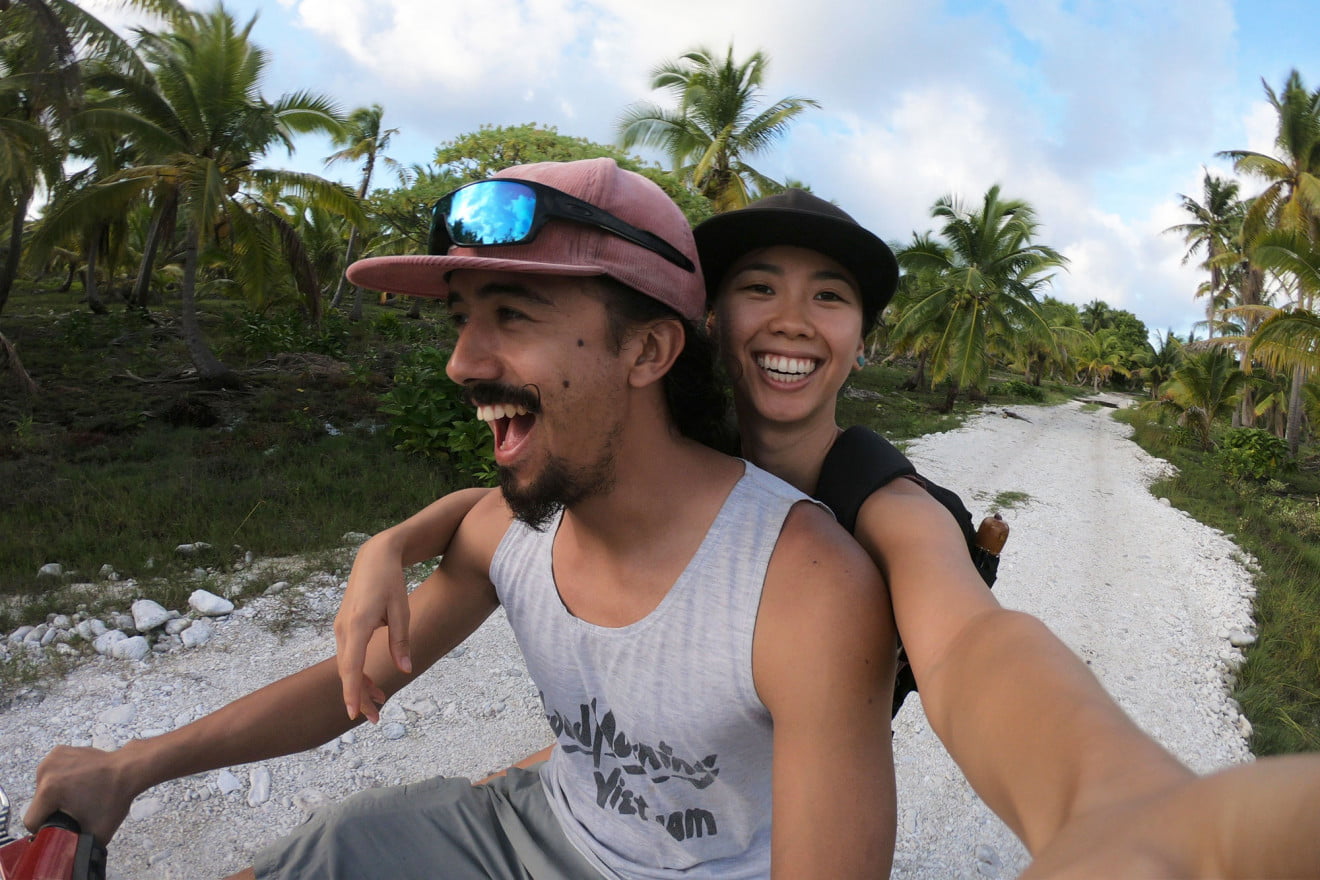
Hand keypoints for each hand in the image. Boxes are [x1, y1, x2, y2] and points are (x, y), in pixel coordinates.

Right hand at [25, 745, 137, 845]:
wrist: (128, 770)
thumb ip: (75, 846)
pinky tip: (76, 781)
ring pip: (42, 788)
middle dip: (53, 809)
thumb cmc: (115, 798)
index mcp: (50, 790)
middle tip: (74, 808)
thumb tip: (68, 852)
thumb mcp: (95, 832)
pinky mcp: (59, 751)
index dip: (46, 828)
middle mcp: (46, 771)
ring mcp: (52, 758)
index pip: (32, 821)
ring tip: (77, 794)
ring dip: (55, 794)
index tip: (62, 825)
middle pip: (38, 804)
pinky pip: (50, 774)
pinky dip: (60, 779)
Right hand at [334, 535, 412, 722]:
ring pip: (346, 666)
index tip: (353, 714)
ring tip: (379, 703)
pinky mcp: (344, 627)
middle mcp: (343, 629)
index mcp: (358, 625)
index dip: (352, 691)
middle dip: (359, 696)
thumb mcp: (402, 611)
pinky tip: (372, 683)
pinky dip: (358, 672)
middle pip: (347, 671)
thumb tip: (405, 670)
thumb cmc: (390, 581)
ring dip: (360, 686)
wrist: (374, 558)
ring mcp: (341, 628)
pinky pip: (348, 656)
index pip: (352, 666)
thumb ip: (401, 642)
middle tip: (376, 719)